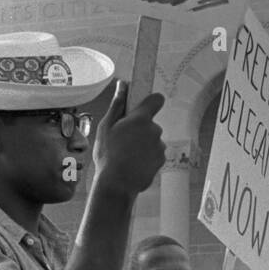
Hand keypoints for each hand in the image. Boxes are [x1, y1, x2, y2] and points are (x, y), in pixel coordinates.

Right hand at [92, 81, 165, 197]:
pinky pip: (155, 153)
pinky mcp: (162, 160)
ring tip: (127, 154)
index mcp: (141, 119)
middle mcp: (154, 130)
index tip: (143, 105)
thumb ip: (117, 104)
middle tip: (124, 139)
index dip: (151, 101)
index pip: (156, 99)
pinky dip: (146, 156)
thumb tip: (123, 85)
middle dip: (140, 128)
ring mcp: (159, 146)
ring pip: (152, 139)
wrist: (117, 184)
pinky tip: (133, 163)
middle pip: (150, 123)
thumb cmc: (108, 155)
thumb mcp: (106, 126)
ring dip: (143, 144)